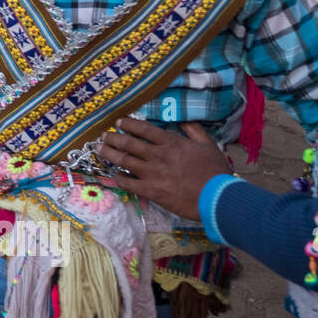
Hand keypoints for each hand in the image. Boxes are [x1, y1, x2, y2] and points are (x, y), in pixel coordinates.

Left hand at [96, 119, 230, 219]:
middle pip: (129, 143)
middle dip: (113, 138)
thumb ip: (194, 130)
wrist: (217, 198)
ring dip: (110, 154)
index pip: (144, 129)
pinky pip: (128, 183)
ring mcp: (152, 173)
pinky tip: (114, 175)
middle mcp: (158, 156)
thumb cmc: (215, 171)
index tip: (118, 122)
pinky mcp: (151, 191)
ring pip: (124, 161)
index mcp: (171, 143)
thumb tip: (182, 120)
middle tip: (103, 135)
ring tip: (100, 149)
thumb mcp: (208, 145)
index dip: (128, 124)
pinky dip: (119, 178)